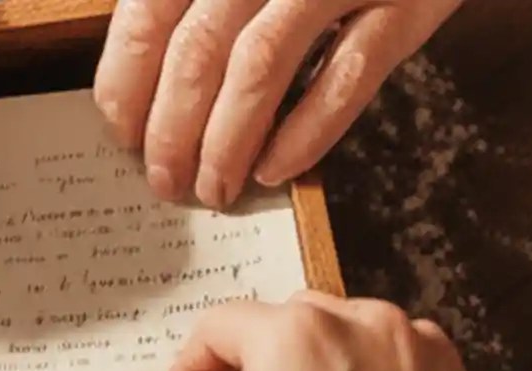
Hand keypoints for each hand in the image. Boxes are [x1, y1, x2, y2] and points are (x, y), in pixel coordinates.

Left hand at [94, 0, 460, 206]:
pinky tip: (275, 171)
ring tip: (214, 190)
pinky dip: (305, 132)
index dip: (129, 81)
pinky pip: (346, 77)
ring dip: (227, 140)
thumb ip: (200, 7)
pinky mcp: (408, 6)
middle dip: (172, 129)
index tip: (123, 135)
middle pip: (199, 47)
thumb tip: (142, 90)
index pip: (150, 12)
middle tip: (165, 181)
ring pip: (262, 63)